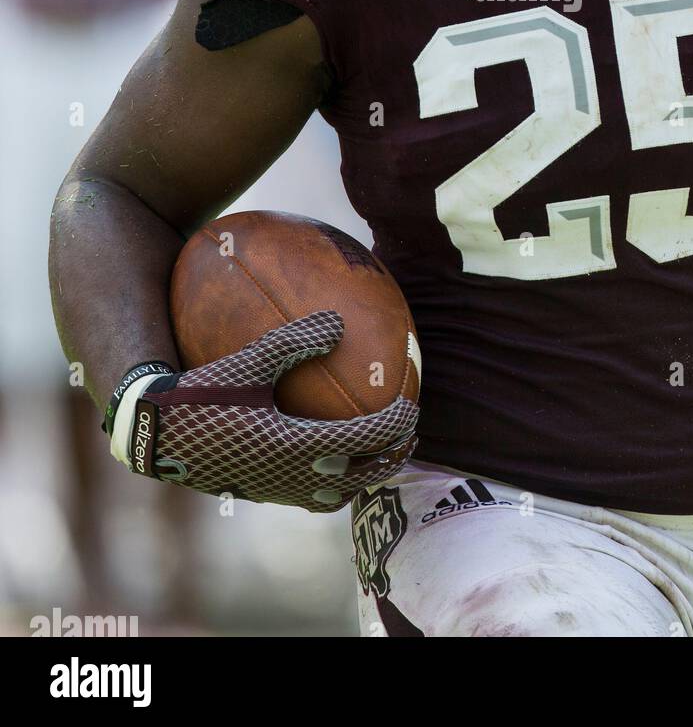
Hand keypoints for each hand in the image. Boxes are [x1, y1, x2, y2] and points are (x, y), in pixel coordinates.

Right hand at [110, 310, 417, 511]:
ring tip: (381, 452)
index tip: (412, 400)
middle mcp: (295, 477)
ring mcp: (279, 491)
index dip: (398, 421)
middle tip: (412, 430)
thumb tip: (339, 322)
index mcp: (299, 447)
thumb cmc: (200, 394)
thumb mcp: (248, 361)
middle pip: (365, 473)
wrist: (154, 437)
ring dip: (367, 473)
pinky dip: (336, 480)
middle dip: (394, 453)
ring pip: (341, 494)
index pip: (368, 439)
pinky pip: (314, 495)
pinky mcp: (263, 493)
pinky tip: (329, 455)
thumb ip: (295, 340)